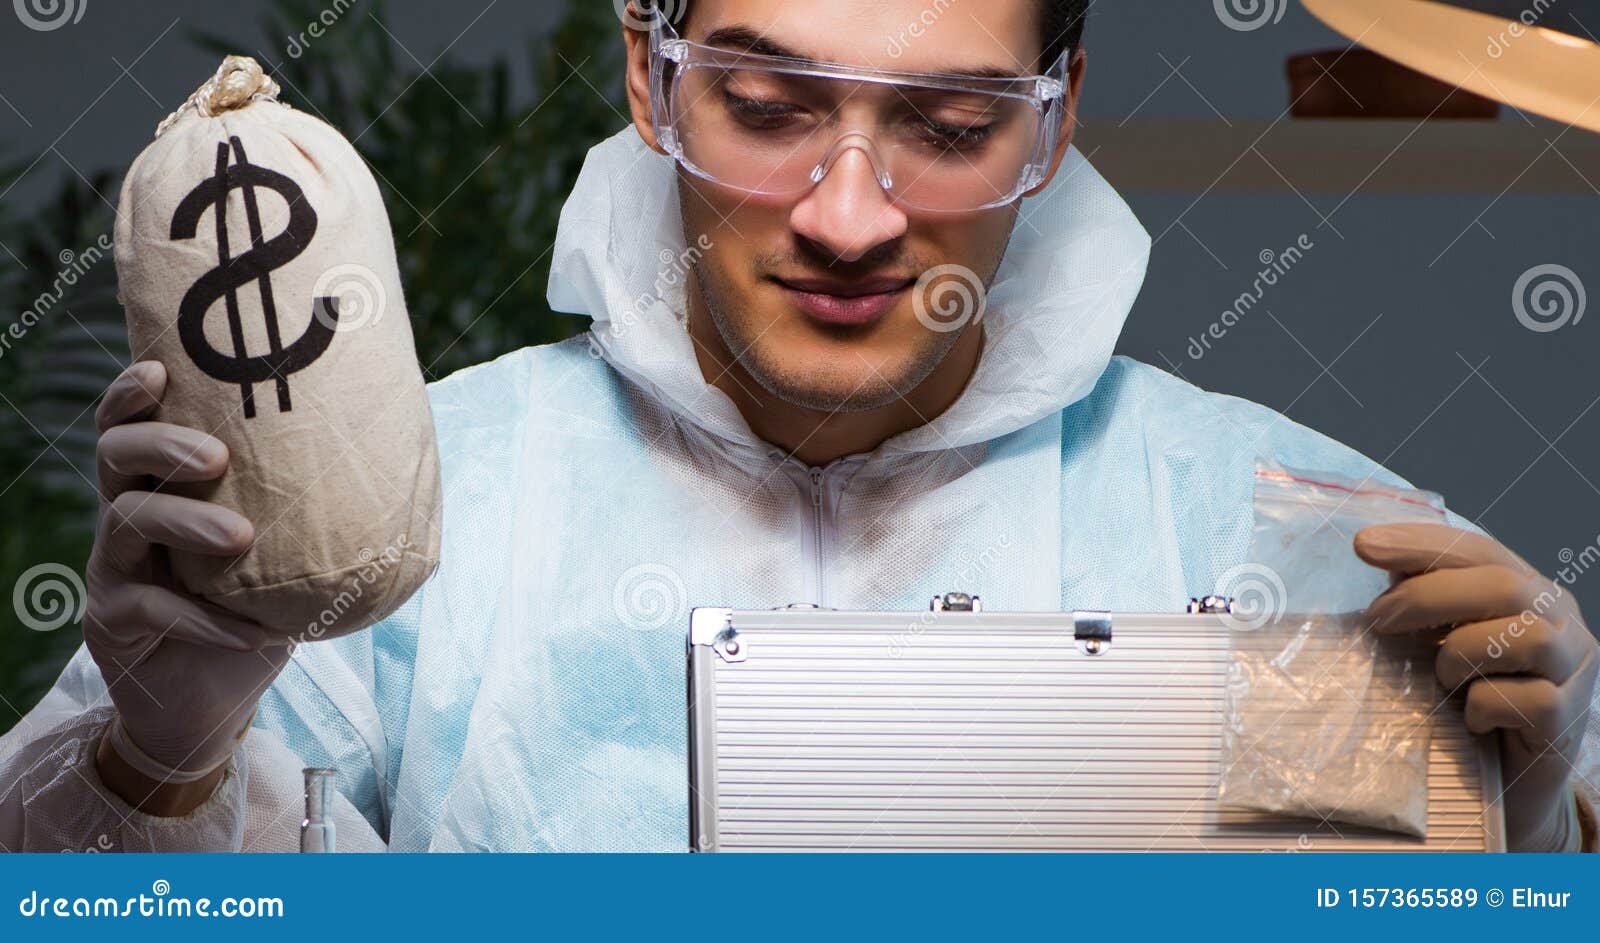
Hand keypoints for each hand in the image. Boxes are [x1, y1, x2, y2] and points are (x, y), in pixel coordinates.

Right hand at [86, 362, 290, 814]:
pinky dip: (203, 617)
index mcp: (163, 484)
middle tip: (215, 456)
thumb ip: (308, 504)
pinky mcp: (112, 622)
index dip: (134, 393)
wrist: (213, 698)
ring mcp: (113, 567)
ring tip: (240, 536)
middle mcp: (127, 514)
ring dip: (186, 522)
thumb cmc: (255, 607)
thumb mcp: (285, 550)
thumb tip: (400, 451)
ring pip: (126, 520)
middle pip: (116, 456)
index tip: (162, 369)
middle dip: (162, 445)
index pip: (133, 423)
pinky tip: (249, 630)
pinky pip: (149, 607)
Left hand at [1356, 523, 1597, 851]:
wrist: (1503, 788)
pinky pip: (1527, 699)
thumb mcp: (1442, 642)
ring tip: (1439, 679)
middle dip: (1428, 597)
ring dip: (1460, 655)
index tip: (1364, 546)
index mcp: (1532, 592)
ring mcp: (1575, 671)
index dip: (1422, 544)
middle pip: (1504, 586)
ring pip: (1525, 638)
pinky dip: (1483, 705)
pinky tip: (1469, 719)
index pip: (1480, 551)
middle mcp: (1563, 623)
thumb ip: (1426, 603)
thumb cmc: (1467, 703)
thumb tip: (1378, 560)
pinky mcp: (1568, 719)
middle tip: (1377, 620)